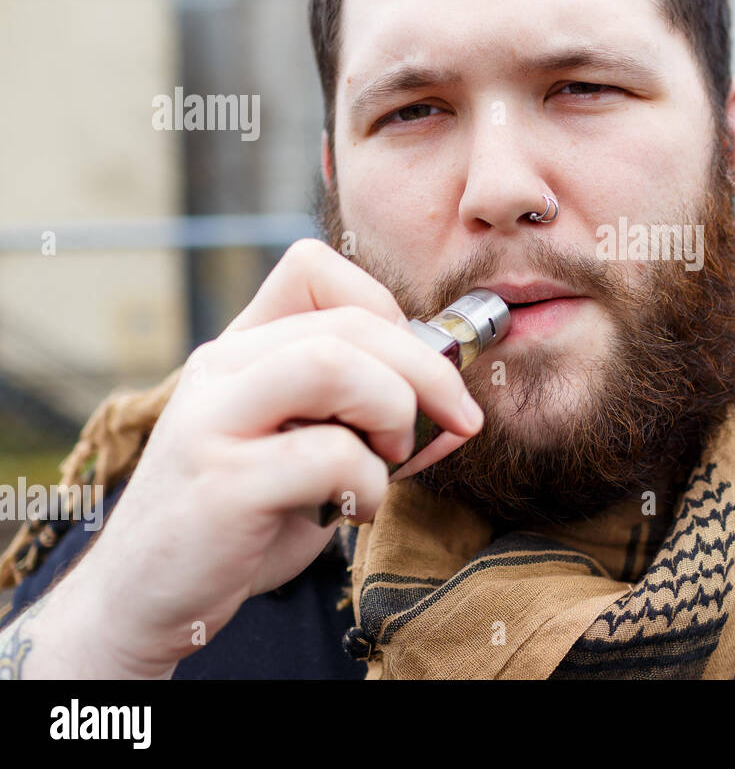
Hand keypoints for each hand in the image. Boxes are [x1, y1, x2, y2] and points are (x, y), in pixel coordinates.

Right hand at [60, 238, 482, 675]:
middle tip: (454, 421)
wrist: (146, 597)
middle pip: (349, 322)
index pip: (313, 268)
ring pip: (332, 364)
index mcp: (241, 350)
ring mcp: (213, 422)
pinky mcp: (222, 485)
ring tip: (391, 459)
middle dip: (428, 370)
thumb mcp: (298, 443)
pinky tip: (353, 512)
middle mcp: (219, 370)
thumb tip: (456, 403)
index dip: (386, 308)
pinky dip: (371, 485)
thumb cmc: (243, 519)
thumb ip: (356, 409)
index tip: (416, 370)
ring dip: (394, 410)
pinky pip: (329, 456)